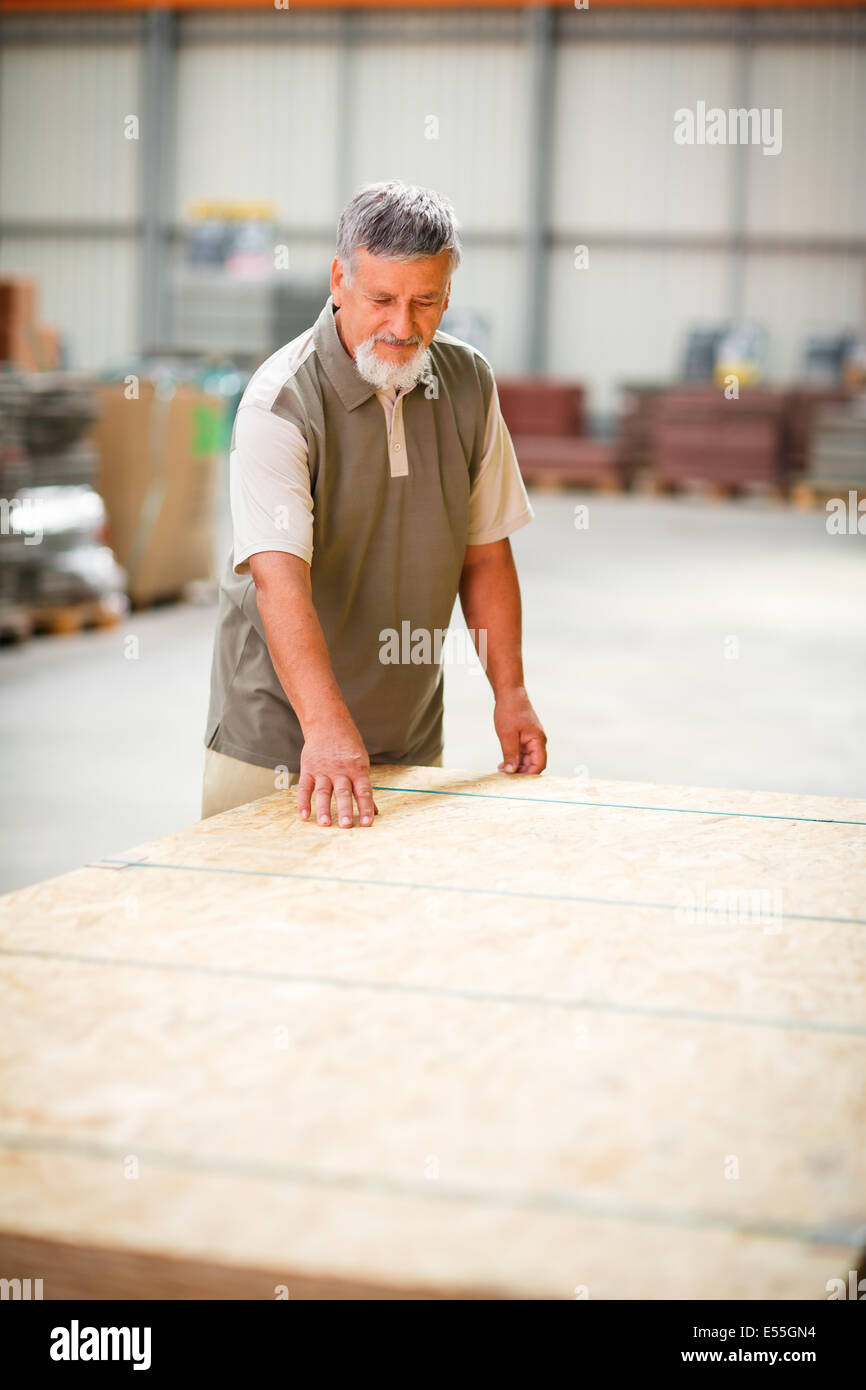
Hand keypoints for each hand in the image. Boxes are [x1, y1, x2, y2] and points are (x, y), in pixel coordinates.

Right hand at [297, 713, 378, 827]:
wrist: (328, 723)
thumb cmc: (349, 747)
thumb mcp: (361, 763)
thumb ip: (364, 788)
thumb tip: (375, 811)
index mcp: (358, 769)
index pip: (364, 791)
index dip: (366, 807)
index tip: (367, 823)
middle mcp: (341, 771)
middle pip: (343, 792)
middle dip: (344, 809)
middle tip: (346, 826)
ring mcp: (323, 770)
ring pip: (323, 791)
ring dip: (323, 808)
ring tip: (324, 824)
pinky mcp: (308, 769)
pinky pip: (305, 787)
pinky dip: (303, 801)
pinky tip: (304, 815)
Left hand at [494, 686, 546, 774]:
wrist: (509, 693)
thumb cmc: (510, 710)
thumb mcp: (507, 735)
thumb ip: (510, 754)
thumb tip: (511, 771)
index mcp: (538, 740)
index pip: (539, 764)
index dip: (529, 775)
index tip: (515, 781)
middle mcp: (538, 741)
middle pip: (533, 763)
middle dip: (521, 772)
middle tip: (505, 777)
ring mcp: (531, 739)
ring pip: (527, 759)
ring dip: (516, 766)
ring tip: (501, 770)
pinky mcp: (525, 737)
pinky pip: (522, 752)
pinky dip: (514, 758)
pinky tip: (503, 763)